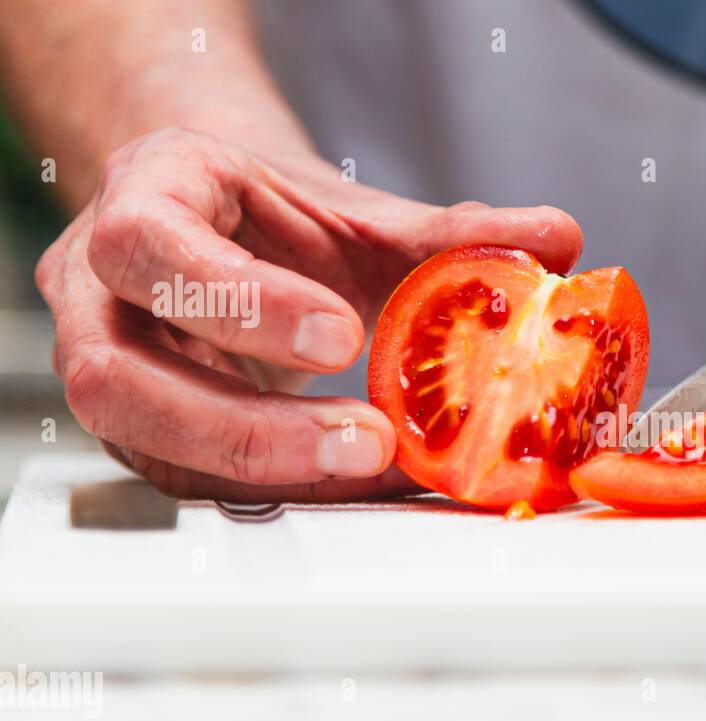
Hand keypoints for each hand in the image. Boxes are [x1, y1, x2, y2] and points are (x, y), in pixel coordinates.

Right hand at [37, 127, 582, 501]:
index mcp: (147, 200)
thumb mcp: (363, 215)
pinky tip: (354, 486)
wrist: (229, 232)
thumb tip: (558, 240)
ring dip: (260, 470)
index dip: (240, 302)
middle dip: (245, 424)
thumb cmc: (286, 221)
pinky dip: (274, 488)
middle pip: (117, 374)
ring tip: (368, 471)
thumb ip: (455, 234)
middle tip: (366, 440)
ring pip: (141, 443)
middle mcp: (102, 293)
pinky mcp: (143, 432)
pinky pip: (188, 477)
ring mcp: (110, 368)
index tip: (343, 337)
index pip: (149, 247)